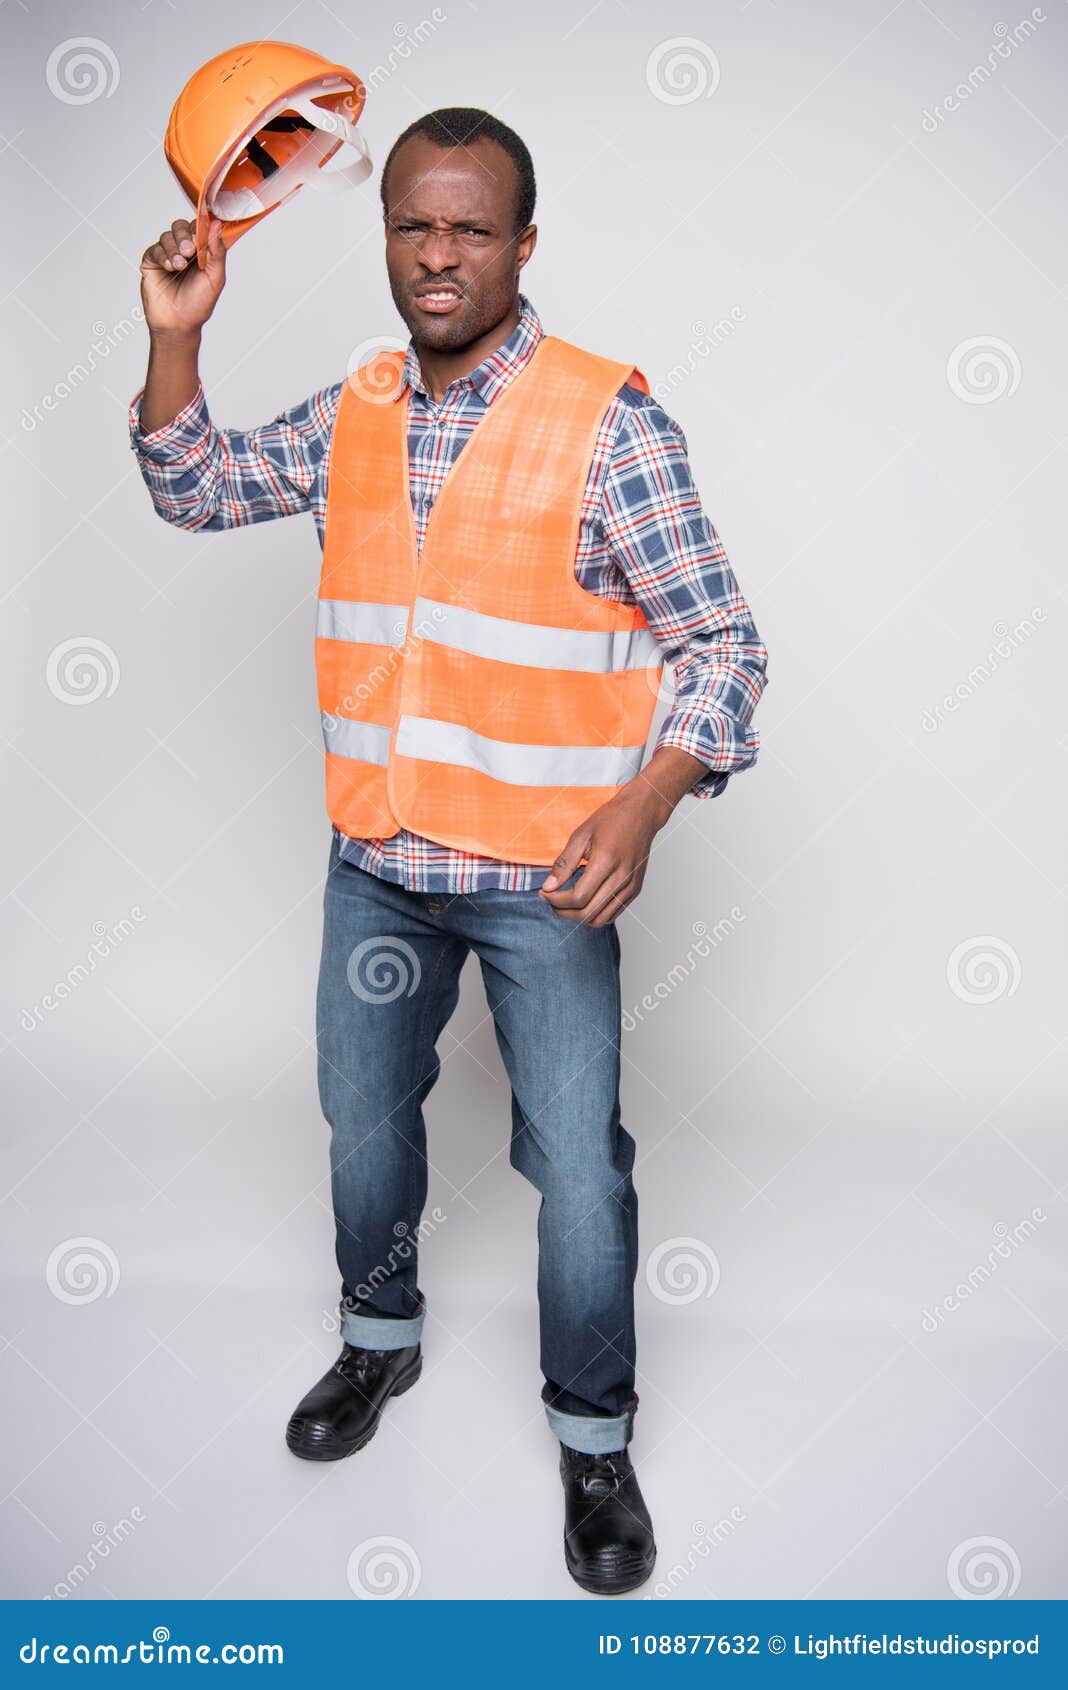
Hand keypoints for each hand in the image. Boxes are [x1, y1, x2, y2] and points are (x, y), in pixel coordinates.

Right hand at [140, 216, 225, 336]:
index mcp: (201, 253)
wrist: (179, 323)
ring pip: (167, 236)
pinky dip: (162, 255)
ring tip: (179, 266)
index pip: (198, 228)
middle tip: (189, 250)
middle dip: (184, 235)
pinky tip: (169, 267)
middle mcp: (183, 251)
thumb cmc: (198, 304)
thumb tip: (217, 225)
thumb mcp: (215, 277)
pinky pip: (155, 248)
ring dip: (174, 248)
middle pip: (180, 226)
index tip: (200, 237)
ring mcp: (167, 255)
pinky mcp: (152, 262)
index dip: (199, 228)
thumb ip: (218, 251)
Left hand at [537, 783, 670, 925]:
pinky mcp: (635, 890)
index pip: (578, 897)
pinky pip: (612, 914)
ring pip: (600, 919)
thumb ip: (564, 864)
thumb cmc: (611, 820)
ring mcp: (631, 886)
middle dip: (563, 912)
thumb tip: (548, 887)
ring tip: (565, 903)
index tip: (544, 892)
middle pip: (588, 913)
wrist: (640, 814)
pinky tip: (583, 901)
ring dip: (578, 916)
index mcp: (606, 862)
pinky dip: (594, 914)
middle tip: (550, 901)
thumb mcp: (580, 835)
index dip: (556, 900)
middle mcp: (622, 878)